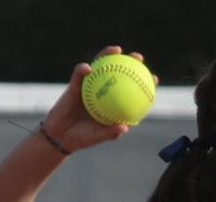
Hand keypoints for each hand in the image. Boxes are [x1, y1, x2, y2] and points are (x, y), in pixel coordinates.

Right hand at [40, 46, 155, 153]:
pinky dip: (83, 70)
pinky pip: (79, 75)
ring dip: (108, 55)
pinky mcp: (75, 85)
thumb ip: (111, 132)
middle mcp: (103, 92)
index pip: (131, 90)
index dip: (143, 83)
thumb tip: (125, 127)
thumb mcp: (98, 137)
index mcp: (113, 103)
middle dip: (130, 62)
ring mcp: (89, 86)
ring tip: (116, 49)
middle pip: (118, 72)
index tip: (154, 79)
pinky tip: (88, 68)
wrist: (60, 136)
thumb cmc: (82, 138)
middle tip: (138, 57)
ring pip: (100, 66)